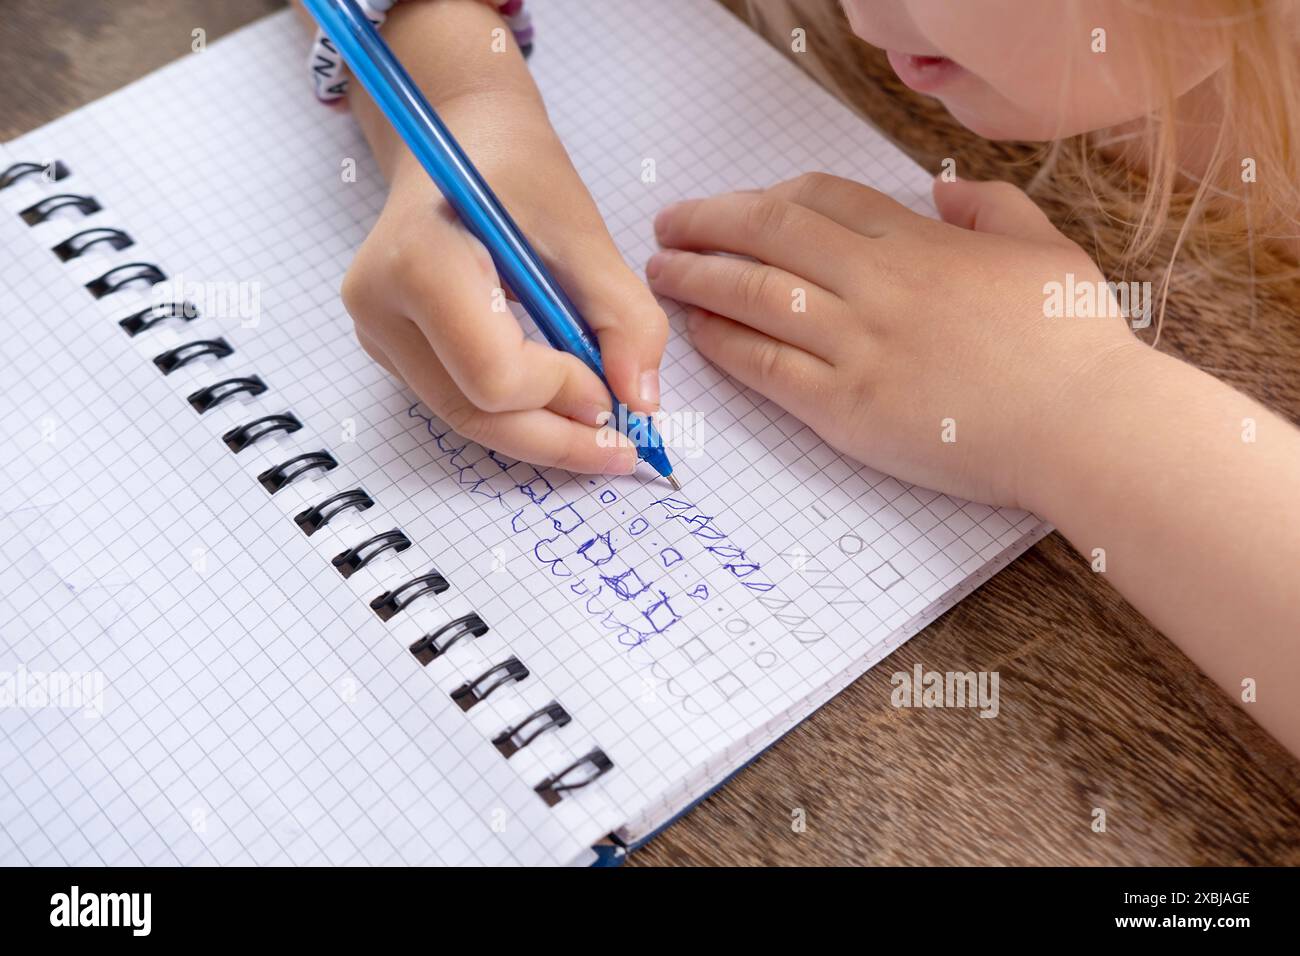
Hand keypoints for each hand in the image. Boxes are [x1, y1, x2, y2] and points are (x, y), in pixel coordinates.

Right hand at [339, 3, 665, 475]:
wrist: (462, 140)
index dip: (562, 393)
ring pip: (465, 419)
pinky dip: (517, 418)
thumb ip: (623, 317)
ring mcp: (377, 333)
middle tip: (623, 449)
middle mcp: (378, 306)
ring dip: (540, 436)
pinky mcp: (391, 350)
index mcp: (417, 261)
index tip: (614, 390)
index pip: (493, 371)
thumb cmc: (520, 173)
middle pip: (473, 411)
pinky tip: (564, 412)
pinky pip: (459, 404)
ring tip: (603, 440)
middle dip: (556, 438)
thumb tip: (641, 403)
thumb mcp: (585, 233)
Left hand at [647, 173, 1147, 511]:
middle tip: (668, 226)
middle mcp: (879, 284)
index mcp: (923, 242)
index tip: (737, 204)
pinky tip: (698, 333)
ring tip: (663, 273)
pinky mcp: (846, 408)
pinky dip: (725, 344)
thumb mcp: (1044, 248)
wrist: (1084, 426)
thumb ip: (991, 208)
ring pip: (755, 294)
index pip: (822, 197)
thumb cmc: (1073, 343)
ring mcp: (858, 345)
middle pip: (771, 233)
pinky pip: (766, 367)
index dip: (767, 196)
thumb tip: (946, 187)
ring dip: (698, 278)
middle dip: (708, 222)